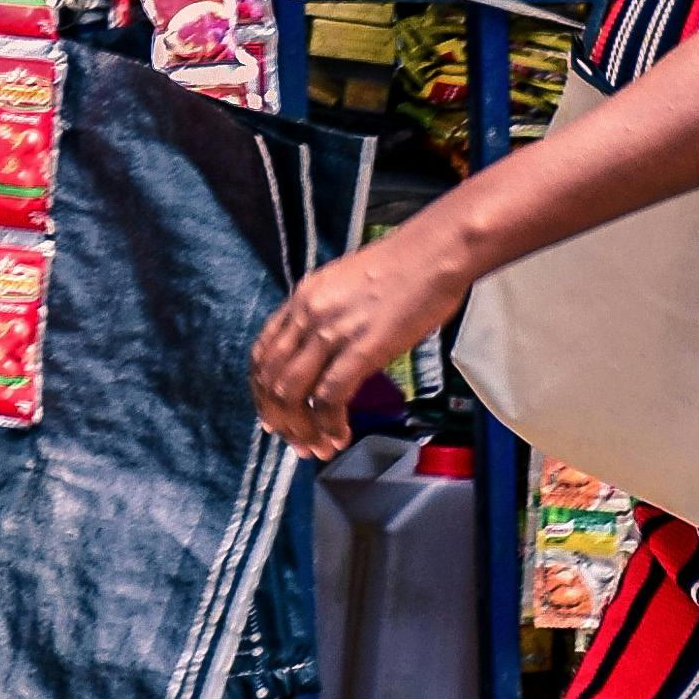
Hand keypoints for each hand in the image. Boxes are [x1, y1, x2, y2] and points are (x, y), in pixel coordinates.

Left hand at [252, 211, 476, 458]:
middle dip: (278, 420)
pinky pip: (330, 398)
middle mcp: (308, 313)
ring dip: (301, 429)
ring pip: (292, 394)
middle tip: (295, 442)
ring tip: (317, 447)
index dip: (262, 392)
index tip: (272, 415)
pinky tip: (341, 436)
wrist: (436, 251)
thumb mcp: (349, 284)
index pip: (262, 353)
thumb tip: (328, 349)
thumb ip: (329, 314)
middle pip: (271, 379)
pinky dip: (329, 425)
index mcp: (303, 297)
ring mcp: (332, 330)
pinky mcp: (362, 348)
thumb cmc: (406, 265)